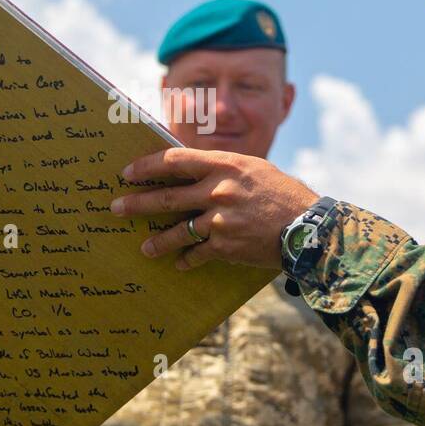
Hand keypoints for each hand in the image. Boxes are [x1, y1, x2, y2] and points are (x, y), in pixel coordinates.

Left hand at [110, 148, 318, 269]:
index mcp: (223, 164)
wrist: (308, 226)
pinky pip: (197, 253)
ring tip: (144, 247)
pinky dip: (188, 259)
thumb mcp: (252, 169)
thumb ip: (222, 169)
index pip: (173, 161)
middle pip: (166, 197)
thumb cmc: (282, 193)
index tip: (127, 173)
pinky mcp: (225, 245)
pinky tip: (180, 264)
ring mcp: (219, 219)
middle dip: (136, 203)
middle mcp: (217, 190)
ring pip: (176, 231)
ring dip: (157, 240)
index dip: (146, 166)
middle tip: (116, 208)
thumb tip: (192, 171)